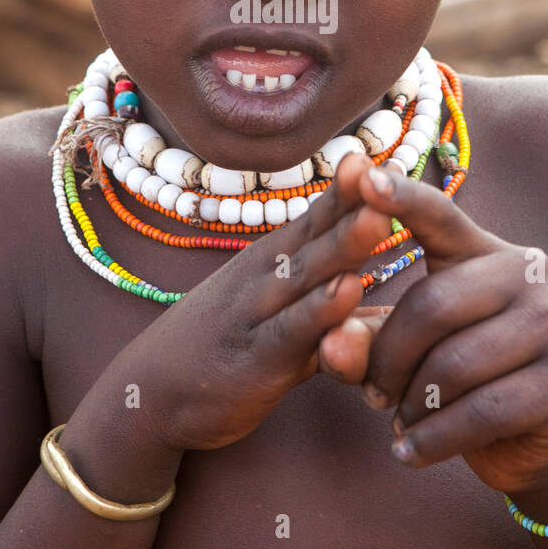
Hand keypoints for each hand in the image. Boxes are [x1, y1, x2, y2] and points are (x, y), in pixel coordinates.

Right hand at [126, 153, 394, 455]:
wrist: (149, 392)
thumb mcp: (283, 318)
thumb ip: (335, 310)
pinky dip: (319, 311)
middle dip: (355, 203)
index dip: (351, 188)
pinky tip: (346, 291)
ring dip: (344, 246)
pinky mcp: (256, 358)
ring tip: (379, 219)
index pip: (321, 215)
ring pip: (307, 275)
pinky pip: (291, 331)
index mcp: (278, 259)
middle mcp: (268, 275)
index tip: (381, 155)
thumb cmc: (227, 349)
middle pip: (319, 234)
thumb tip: (398, 312)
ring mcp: (259, 313)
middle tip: (388, 171)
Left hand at [339, 164, 547, 494]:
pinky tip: (410, 450)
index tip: (365, 175)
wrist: (523, 442)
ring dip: (413, 403)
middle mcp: (528, 273)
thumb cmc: (450, 378)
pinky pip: (483, 411)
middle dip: (389, 358)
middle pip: (434, 304)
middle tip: (371, 395)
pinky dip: (435, 438)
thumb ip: (360, 339)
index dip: (402, 197)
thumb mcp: (399, 352)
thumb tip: (328, 342)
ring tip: (399, 422)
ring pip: (457, 364)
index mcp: (482, 250)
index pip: (439, 215)